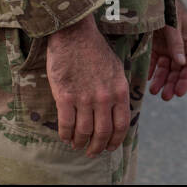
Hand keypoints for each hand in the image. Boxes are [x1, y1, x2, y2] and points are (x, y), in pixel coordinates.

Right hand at [46, 15, 129, 155]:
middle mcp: (104, 97)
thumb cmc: (95, 50)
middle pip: (102, 133)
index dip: (115, 141)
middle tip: (92, 152)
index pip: (121, 125)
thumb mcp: (117, 69)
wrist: (75, 34)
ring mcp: (85, 98)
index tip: (109, 148)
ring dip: (80, 143)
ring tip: (77, 145)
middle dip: (97, 148)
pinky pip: (66, 124)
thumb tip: (116, 112)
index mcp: (120, 90)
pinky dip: (65, 135)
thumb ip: (117, 91)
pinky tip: (65, 136)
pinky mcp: (65, 96)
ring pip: (84, 132)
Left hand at [149, 0, 186, 100]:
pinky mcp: (156, 45)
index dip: (186, 80)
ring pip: (167, 68)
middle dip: (173, 84)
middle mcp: (181, 46)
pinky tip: (147, 79)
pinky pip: (155, 62)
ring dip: (162, 80)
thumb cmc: (168, 6)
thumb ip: (176, 43)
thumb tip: (182, 63)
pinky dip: (152, 71)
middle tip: (165, 97)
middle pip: (179, 70)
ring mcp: (168, 46)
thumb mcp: (173, 24)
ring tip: (154, 91)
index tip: (179, 93)